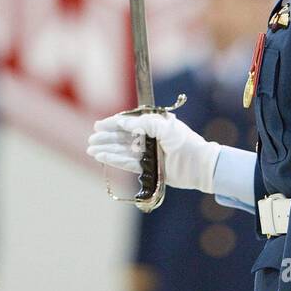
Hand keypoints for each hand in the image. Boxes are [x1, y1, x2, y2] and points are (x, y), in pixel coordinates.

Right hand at [86, 110, 219, 191]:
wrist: (198, 164)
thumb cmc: (184, 142)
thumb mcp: (164, 126)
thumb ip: (143, 123)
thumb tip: (122, 123)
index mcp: (155, 124)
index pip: (129, 122)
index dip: (113, 123)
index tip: (98, 125)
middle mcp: (149, 138)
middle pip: (123, 137)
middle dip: (107, 137)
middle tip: (92, 138)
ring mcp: (147, 153)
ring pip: (122, 150)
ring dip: (107, 149)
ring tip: (91, 149)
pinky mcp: (147, 168)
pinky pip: (127, 162)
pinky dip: (114, 159)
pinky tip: (101, 156)